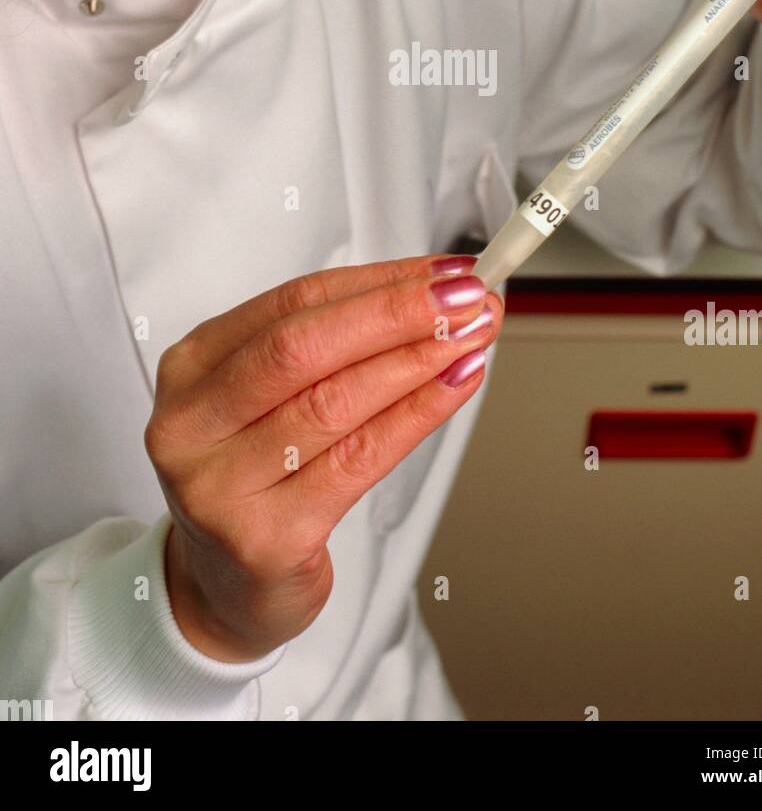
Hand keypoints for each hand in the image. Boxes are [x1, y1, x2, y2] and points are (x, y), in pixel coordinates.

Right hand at [144, 254, 502, 662]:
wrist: (226, 588)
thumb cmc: (261, 476)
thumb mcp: (274, 398)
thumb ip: (339, 343)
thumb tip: (435, 290)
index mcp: (192, 367)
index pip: (295, 301)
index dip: (378, 282)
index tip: (443, 271)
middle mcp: (191, 423)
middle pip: (305, 346)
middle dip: (397, 313)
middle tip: (467, 295)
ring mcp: (220, 484)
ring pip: (335, 401)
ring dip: (418, 359)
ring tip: (473, 335)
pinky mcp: (265, 538)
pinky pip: (358, 461)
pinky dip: (416, 415)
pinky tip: (455, 386)